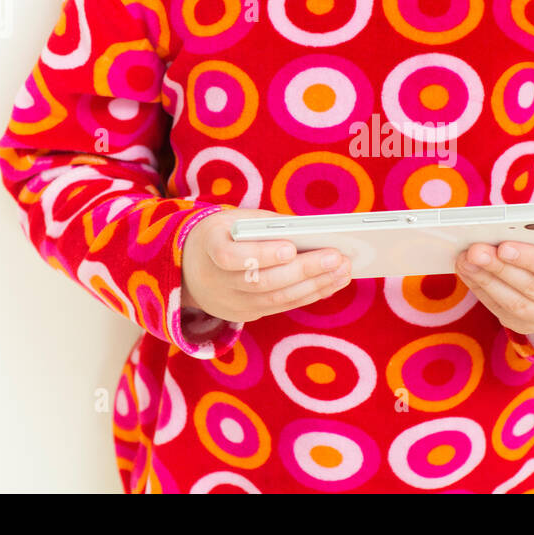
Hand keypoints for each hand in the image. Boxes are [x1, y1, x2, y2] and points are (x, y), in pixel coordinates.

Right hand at [181, 208, 351, 323]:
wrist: (190, 268)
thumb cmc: (224, 234)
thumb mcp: (236, 220)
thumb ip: (267, 225)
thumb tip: (311, 232)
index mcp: (209, 247)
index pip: (231, 257)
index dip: (261, 255)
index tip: (290, 249)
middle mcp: (216, 281)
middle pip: (263, 281)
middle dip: (304, 270)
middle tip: (337, 257)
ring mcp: (229, 302)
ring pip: (276, 299)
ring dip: (315, 285)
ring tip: (344, 270)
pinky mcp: (244, 314)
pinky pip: (280, 307)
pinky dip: (308, 295)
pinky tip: (331, 283)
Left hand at [454, 226, 533, 339]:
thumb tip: (505, 229)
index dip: (531, 258)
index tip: (503, 246)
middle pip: (533, 287)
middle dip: (499, 268)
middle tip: (474, 251)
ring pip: (515, 304)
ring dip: (486, 281)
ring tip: (465, 260)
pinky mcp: (529, 328)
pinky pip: (502, 312)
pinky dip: (482, 291)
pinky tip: (469, 273)